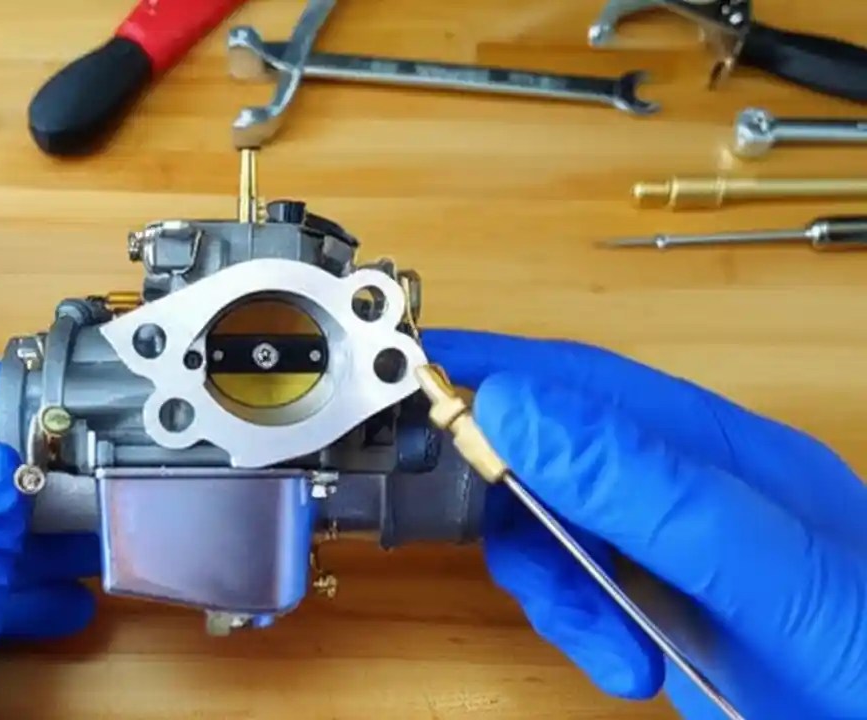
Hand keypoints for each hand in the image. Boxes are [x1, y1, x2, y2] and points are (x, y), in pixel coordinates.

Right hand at [424, 330, 866, 719]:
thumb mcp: (763, 569)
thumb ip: (646, 488)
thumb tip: (515, 406)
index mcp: (718, 448)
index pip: (582, 383)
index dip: (491, 371)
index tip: (406, 376)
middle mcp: (686, 488)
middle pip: (548, 456)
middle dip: (509, 498)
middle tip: (487, 534)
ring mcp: (671, 550)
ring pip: (551, 532)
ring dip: (551, 586)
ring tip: (603, 641)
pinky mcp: (659, 606)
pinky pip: (577, 593)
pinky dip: (576, 628)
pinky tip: (626, 667)